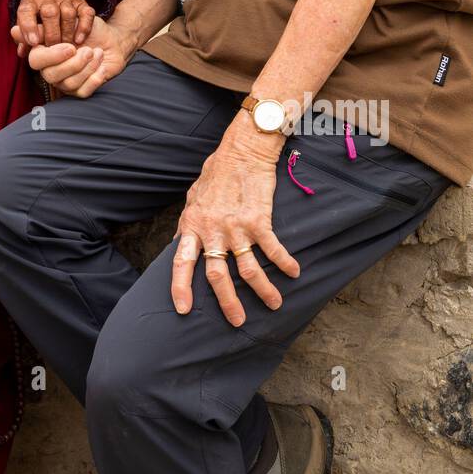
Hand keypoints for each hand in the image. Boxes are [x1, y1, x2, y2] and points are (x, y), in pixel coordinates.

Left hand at [11, 0, 95, 54]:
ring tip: (66, 48)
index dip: (28, 26)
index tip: (33, 42)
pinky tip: (79, 40)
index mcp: (30, 2)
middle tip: (53, 48)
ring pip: (68, 13)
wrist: (61, 20)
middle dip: (51, 34)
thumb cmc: (41, 30)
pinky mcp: (82, 4)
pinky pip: (86, 13)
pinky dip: (83, 28)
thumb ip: (25, 41)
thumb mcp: (29, 34)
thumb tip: (22, 52)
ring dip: (67, 33)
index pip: (26, 10)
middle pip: (49, 12)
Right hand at [18, 14, 135, 98]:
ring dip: (87, 67)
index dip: (52, 56)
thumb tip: (14, 30)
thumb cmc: (85, 29)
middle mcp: (51, 70)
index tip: (71, 46)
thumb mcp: (66, 21)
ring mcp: (65, 82)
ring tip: (96, 53)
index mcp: (44, 54)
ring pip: (69, 84)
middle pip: (52, 76)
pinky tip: (102, 65)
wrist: (109, 38)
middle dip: (73, 63)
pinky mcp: (81, 90)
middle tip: (88, 49)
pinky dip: (95, 77)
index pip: (36, 61)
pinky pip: (83, 92)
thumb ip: (42, 26)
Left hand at [171, 112, 299, 325]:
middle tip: (237, 322)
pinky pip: (273, 250)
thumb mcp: (193, 197)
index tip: (183, 310)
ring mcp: (235, 227)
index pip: (181, 262)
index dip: (180, 288)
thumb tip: (180, 241)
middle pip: (216, 276)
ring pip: (248, 270)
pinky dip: (284, 264)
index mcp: (193, 225)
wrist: (242, 151)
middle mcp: (212, 230)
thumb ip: (189, 222)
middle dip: (227, 303)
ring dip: (263, 291)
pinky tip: (293, 273)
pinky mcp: (259, 221)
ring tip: (274, 304)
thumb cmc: (217, 172)